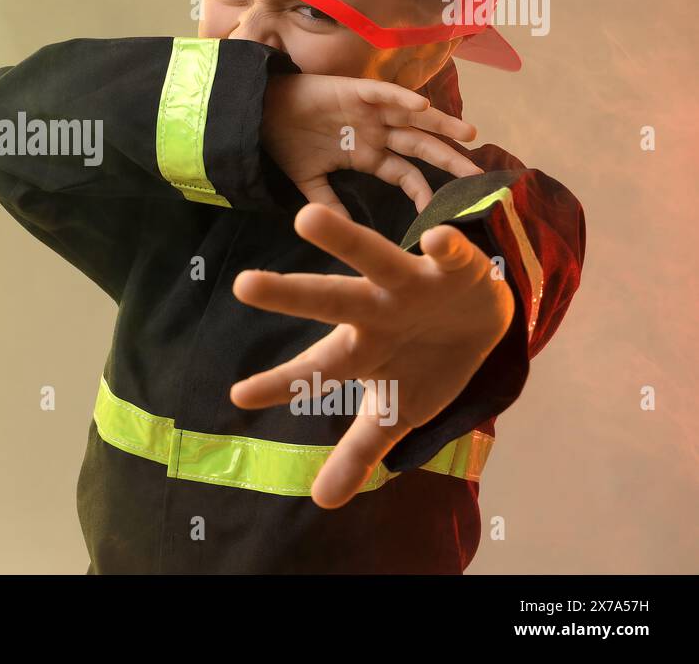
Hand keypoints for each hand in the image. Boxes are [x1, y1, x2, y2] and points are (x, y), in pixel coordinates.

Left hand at [229, 203, 514, 508]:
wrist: (484, 319)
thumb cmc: (424, 360)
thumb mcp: (395, 413)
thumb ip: (358, 453)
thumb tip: (322, 503)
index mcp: (360, 349)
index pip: (315, 370)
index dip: (281, 385)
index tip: (238, 397)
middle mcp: (375, 311)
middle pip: (328, 302)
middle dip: (289, 295)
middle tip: (243, 284)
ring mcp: (410, 283)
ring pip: (374, 257)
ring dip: (345, 239)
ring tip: (308, 219)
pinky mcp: (453, 266)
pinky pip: (451, 254)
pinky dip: (447, 247)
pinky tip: (437, 241)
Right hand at [260, 74, 482, 217]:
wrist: (259, 115)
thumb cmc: (284, 144)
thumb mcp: (310, 182)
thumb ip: (331, 204)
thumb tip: (345, 235)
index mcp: (368, 156)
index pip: (406, 174)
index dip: (424, 190)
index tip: (441, 209)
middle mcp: (376, 133)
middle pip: (421, 146)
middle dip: (449, 158)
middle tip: (477, 175)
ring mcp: (369, 111)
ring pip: (414, 118)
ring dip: (441, 124)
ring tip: (469, 134)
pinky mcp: (355, 90)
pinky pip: (384, 94)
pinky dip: (402, 99)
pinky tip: (423, 108)